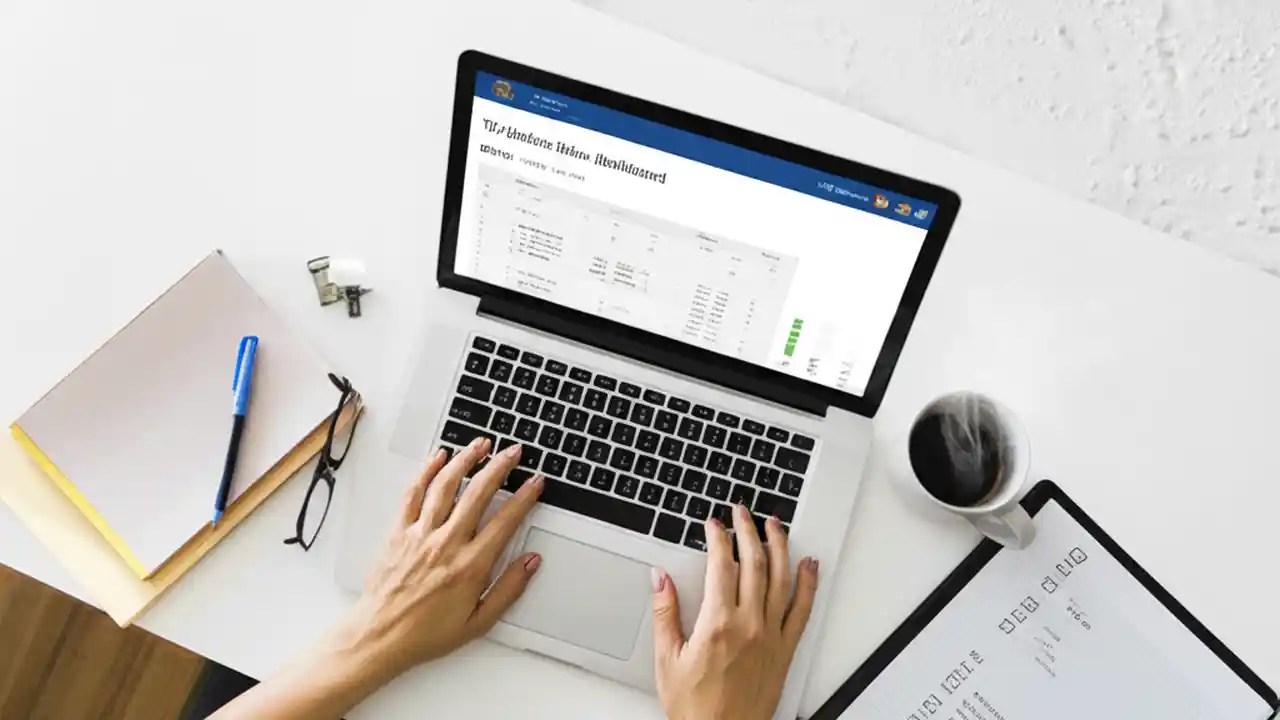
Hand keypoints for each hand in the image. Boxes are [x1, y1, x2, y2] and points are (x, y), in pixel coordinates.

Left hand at [346, 436, 544, 678]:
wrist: (381, 636)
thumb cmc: (427, 632)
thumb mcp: (479, 622)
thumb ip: (509, 589)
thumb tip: (531, 562)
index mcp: (470, 566)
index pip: (505, 520)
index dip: (524, 497)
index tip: (535, 482)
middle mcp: (446, 544)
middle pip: (478, 493)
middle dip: (500, 467)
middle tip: (513, 452)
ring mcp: (420, 534)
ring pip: (446, 485)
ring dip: (466, 460)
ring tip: (480, 445)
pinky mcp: (398, 531)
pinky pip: (413, 493)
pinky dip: (427, 471)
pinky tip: (438, 457)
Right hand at [651, 506, 818, 719]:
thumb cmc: (695, 709)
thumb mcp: (667, 660)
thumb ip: (665, 614)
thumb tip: (660, 579)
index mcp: (717, 624)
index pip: (721, 565)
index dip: (719, 537)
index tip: (714, 524)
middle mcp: (749, 625)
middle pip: (754, 563)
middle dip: (748, 530)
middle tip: (742, 512)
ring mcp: (771, 636)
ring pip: (781, 578)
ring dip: (779, 546)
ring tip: (775, 525)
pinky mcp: (786, 650)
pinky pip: (802, 609)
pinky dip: (808, 583)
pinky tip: (809, 565)